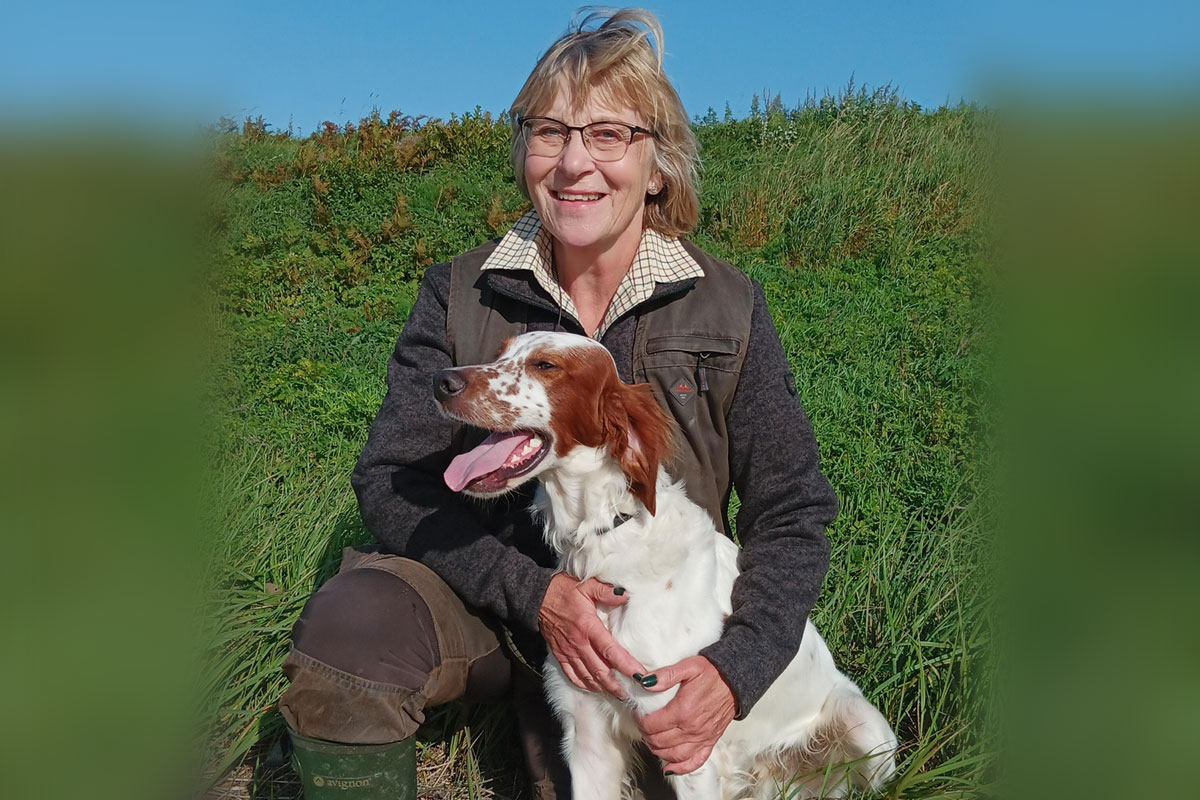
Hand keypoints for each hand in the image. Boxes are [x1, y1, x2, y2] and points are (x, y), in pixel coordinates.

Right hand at [538, 573, 645, 698]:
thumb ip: (606, 591)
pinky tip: (594, 688)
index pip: (611, 651)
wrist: (538, 597)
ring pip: (587, 677)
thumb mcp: (587, 586)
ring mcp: (568, 651)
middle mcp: (579, 643)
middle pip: (600, 671)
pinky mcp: (560, 655)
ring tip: (617, 695)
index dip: (626, 665)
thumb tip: (625, 595)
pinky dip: (584, 685)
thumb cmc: (564, 591)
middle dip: (616, 685)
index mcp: (588, 627)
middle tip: (631, 694)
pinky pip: (572, 675)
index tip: (640, 676)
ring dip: (602, 688)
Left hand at [637, 656, 736, 774]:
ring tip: (652, 740)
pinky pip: (695, 762)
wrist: (735, 680)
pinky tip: (670, 767)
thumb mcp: (687, 667)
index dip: (640, 721)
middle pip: (658, 742)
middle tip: (644, 726)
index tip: (639, 715)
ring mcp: (701, 738)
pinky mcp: (710, 742)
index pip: (651, 725)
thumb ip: (665, 675)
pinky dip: (680, 768)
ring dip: (658, 751)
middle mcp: (691, 729)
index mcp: (682, 711)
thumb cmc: (712, 673)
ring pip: (672, 755)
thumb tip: (645, 682)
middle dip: (646, 735)